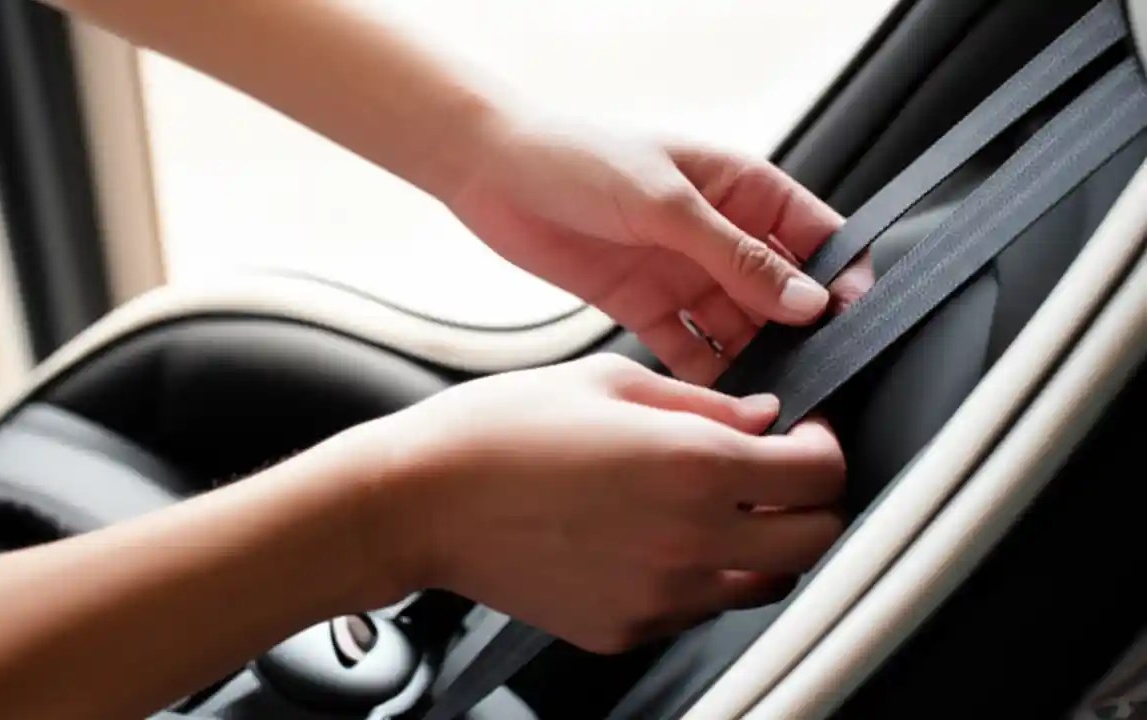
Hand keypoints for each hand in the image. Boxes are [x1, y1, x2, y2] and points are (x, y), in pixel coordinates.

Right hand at [369, 354, 844, 653]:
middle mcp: (689, 538)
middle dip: (813, 503)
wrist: (424, 500)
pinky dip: (700, 575)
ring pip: (767, 585)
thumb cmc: (502, 430)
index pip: (821, 473)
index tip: (805, 435)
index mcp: (692, 463)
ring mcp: (660, 594)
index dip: (825, 447)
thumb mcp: (609, 380)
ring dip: (764, 546)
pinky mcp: (628, 627)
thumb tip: (761, 418)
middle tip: (779, 474)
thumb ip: (702, 401)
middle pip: (817, 542)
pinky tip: (656, 537)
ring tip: (716, 507)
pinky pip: (698, 608)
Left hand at [444, 117, 873, 384]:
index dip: (843, 280)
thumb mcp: (666, 204)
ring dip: (758, 362)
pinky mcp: (647, 308)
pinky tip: (720, 407)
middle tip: (815, 378)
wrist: (493, 174)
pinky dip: (708, 377)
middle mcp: (721, 236)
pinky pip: (692, 350)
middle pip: (784, 295)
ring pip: (742, 330)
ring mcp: (686, 275)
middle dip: (802, 335)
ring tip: (771, 401)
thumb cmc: (579, 159)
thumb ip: (736, 256)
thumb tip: (806, 301)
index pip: (817, 238)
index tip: (855, 324)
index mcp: (742, 189)